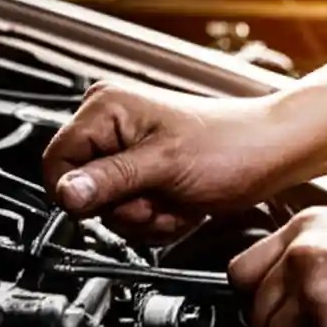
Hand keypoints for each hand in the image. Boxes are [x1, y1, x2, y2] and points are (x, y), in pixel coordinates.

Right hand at [42, 81, 290, 242]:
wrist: (270, 153)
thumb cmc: (230, 145)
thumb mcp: (163, 166)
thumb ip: (109, 181)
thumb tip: (65, 194)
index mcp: (104, 108)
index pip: (56, 164)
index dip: (80, 194)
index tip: (115, 201)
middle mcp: (110, 125)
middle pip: (83, 193)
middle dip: (126, 208)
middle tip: (159, 196)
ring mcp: (127, 151)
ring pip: (109, 211)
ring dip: (145, 217)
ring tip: (176, 198)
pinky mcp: (144, 173)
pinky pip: (132, 214)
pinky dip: (158, 219)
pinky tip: (182, 203)